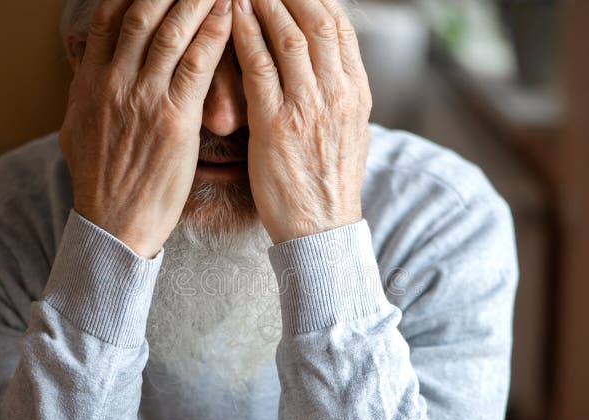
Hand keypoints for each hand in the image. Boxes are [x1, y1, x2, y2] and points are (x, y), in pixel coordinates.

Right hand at [59, 0, 232, 257]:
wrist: (114, 224)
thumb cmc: (101, 181)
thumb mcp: (76, 128)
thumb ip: (82, 88)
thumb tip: (81, 59)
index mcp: (90, 82)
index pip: (108, 18)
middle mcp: (113, 81)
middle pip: (143, 13)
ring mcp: (143, 98)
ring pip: (172, 31)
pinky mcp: (173, 119)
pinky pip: (197, 64)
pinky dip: (214, 33)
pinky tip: (229, 12)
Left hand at [231, 0, 371, 243]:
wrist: (321, 228)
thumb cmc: (329, 183)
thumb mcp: (350, 132)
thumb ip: (341, 94)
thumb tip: (331, 64)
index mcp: (357, 93)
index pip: (340, 28)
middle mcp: (337, 93)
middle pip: (315, 21)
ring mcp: (307, 107)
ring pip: (288, 37)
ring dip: (265, 3)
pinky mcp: (276, 125)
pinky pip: (259, 67)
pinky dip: (245, 35)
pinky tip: (231, 15)